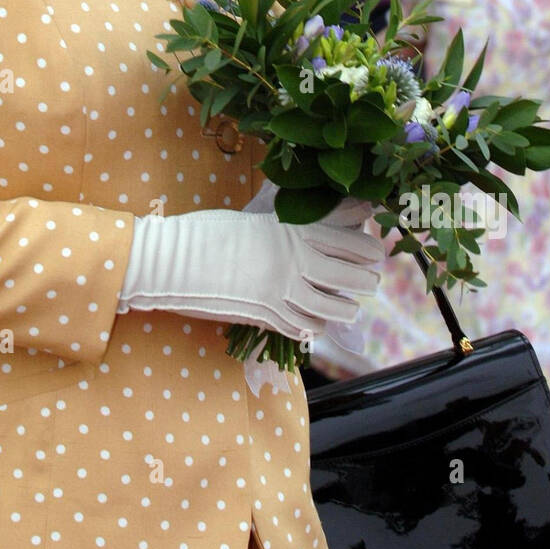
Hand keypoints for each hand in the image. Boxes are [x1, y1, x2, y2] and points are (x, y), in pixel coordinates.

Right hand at [118, 197, 381, 339]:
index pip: (343, 235)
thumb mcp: (252, 222)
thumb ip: (283, 230)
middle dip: (365, 277)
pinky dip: (314, 326)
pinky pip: (303, 326)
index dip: (364, 241)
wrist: (173, 261)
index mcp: (288, 231)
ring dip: (346, 308)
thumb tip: (308, 234)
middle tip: (372, 277)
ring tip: (352, 308)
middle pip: (347, 273)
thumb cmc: (206, 232)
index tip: (376, 242)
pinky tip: (317, 324)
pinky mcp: (266, 316)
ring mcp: (280, 292)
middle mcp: (292, 262)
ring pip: (331, 307)